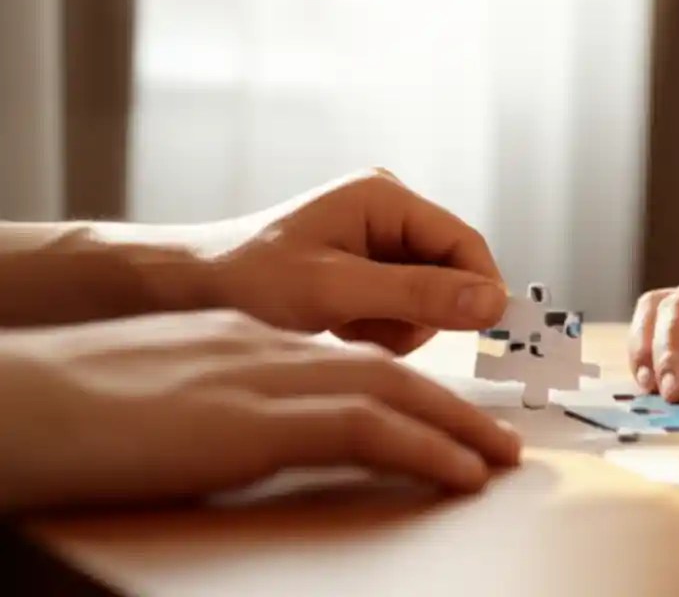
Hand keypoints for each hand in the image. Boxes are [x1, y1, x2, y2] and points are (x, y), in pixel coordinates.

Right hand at [0, 311, 520, 510]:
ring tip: (498, 461)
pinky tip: (460, 474)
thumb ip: (229, 397)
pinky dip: (426, 449)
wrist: (30, 402)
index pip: (353, 359)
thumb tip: (257, 422)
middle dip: (451, 408)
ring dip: (456, 429)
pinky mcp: (261, 420)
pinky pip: (370, 429)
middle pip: (390, 370)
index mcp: (252, 339)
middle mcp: (273, 347)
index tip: (445, 418)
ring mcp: (269, 377)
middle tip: (497, 442)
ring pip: (393, 394)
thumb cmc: (83, 406)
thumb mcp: (171, 392)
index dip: (411, 389)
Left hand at [207, 169, 506, 353]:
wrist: (181, 293)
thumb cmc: (245, 281)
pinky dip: (379, 327)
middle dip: (423, 311)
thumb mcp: (336, 291)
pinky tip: (340, 327)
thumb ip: (417, 294)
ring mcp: (374, 241)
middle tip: (373, 328)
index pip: (465, 242)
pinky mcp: (363, 270)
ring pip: (429, 297)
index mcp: (383, 197)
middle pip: (450, 271)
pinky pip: (401, 307)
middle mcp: (385, 212)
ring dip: (398, 325)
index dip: (480, 289)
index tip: (482, 335)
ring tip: (347, 327)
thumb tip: (493, 303)